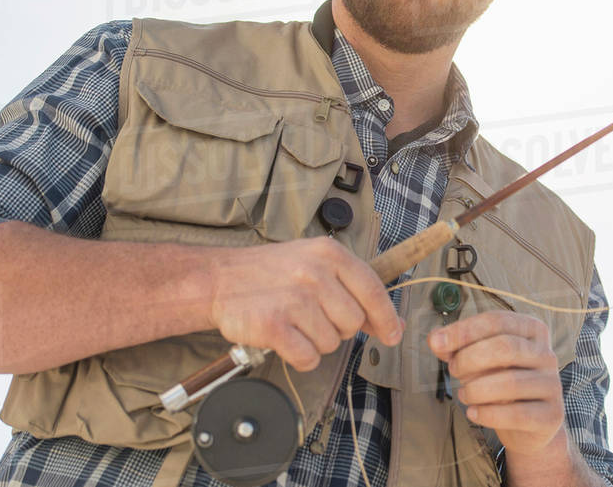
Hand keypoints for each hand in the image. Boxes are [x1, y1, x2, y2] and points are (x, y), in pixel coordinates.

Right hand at [208, 237, 401, 370]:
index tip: (392, 335)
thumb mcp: (315, 263)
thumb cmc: (271, 273)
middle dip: (339, 328)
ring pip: (331, 343)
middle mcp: (314, 273)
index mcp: (329, 254)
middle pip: (353, 322)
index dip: (386, 318)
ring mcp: (294, 299)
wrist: (220, 279)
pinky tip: (287, 340)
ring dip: (315, 342)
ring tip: (294, 323)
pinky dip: (300, 356)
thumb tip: (390, 324)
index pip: (373, 290)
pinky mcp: (273, 325)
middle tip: (313, 317)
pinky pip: (308, 357)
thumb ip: (353, 287)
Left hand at [428, 310, 563, 454]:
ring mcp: (552, 384)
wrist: (530, 426)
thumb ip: (458, 348)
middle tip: (453, 370)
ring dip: (477, 389)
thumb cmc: (501, 383)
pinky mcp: (552, 415)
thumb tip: (436, 340)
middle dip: (470, 359)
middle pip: (505, 347)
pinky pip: (517, 414)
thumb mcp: (480, 360)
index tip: (436, 342)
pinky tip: (473, 413)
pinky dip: (488, 414)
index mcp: (531, 330)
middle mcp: (546, 353)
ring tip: (464, 394)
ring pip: (510, 382)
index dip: (464, 330)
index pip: (496, 321)